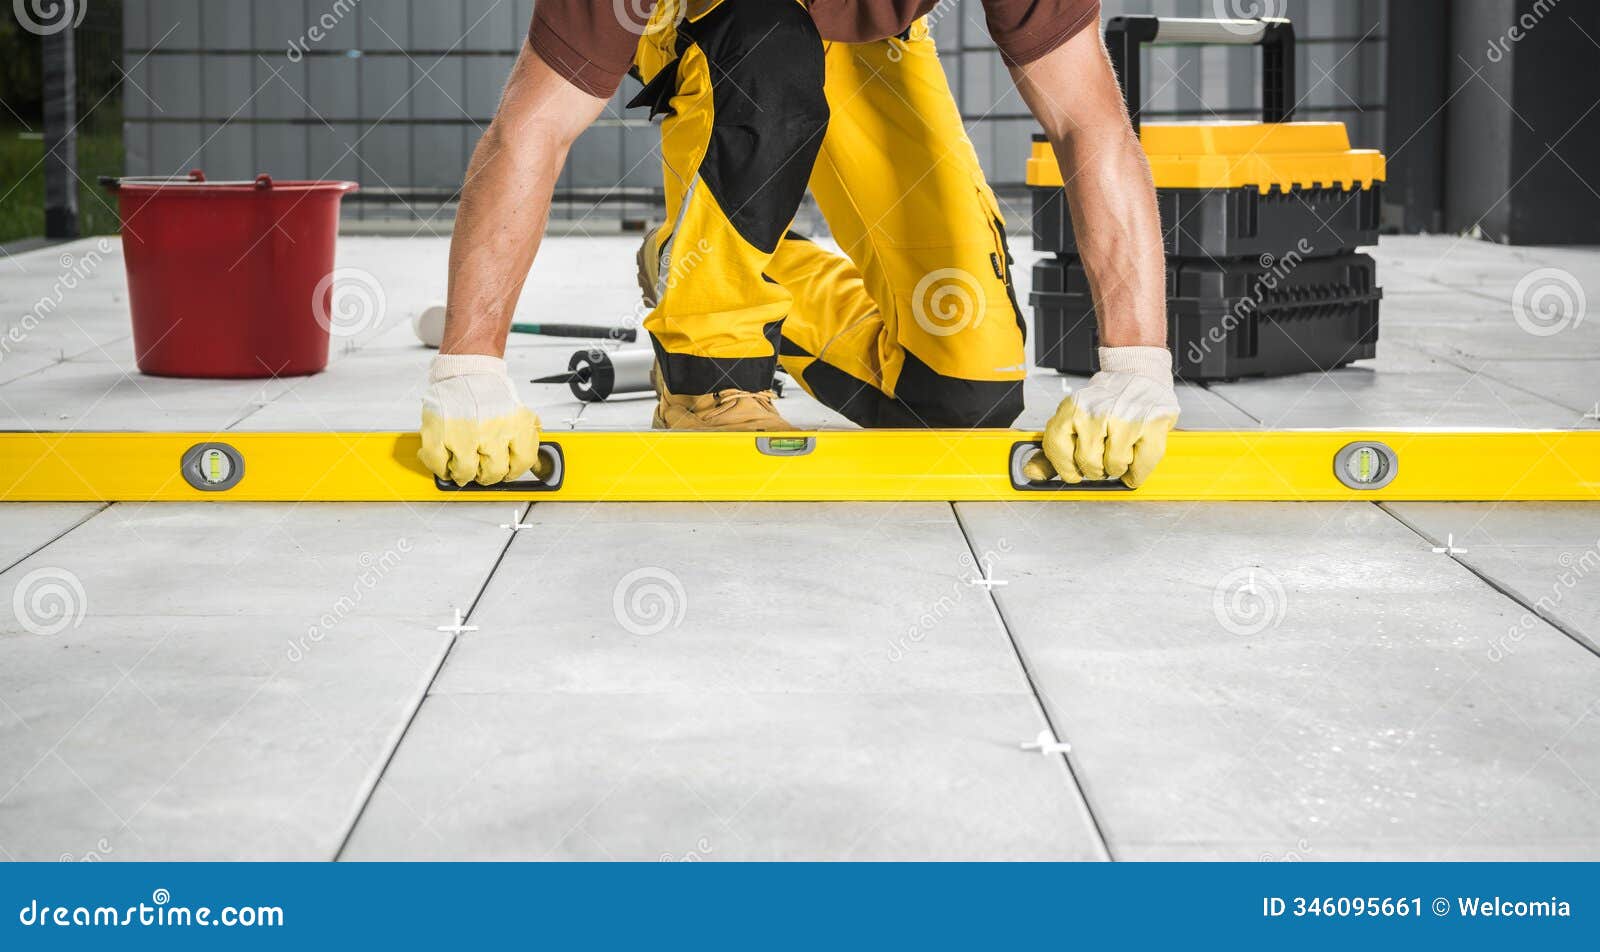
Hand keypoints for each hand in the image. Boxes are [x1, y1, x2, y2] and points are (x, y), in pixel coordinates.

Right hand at [418, 354, 545, 486]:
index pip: (522, 462)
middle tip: (482, 469)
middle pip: (493, 472)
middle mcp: (492, 430)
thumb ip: (527, 438)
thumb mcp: (519, 412)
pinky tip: (446, 460)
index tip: (507, 472)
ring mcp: (463, 433)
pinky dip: (441, 467)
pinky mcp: (438, 432)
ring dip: (464, 474)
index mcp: (516, 424)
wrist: (466, 369)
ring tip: (462, 465)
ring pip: (465, 473)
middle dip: (488, 475)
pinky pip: (438, 464)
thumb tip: (539, 466)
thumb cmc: (489, 391)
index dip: (514, 471)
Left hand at [1023, 346, 1179, 487]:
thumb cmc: (1106, 401)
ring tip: (1119, 454)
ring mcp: (1126, 418)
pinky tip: (1134, 461)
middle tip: (1101, 460)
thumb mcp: (1072, 418)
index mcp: (1072, 408)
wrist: (1139, 373)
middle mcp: (1097, 411)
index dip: (1065, 466)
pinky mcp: (1152, 425)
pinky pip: (1140, 467)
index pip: (1055, 447)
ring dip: (1117, 469)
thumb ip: (1052, 450)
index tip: (1074, 471)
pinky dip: (1136, 473)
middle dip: (1095, 469)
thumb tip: (1032, 473)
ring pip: (1114, 466)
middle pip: (1087, 463)